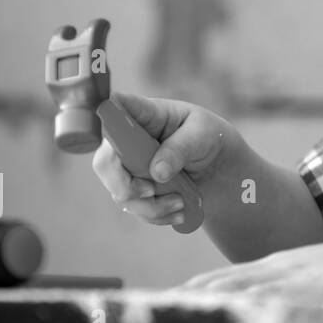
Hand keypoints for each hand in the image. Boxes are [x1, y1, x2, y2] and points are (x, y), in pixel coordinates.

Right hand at [92, 91, 238, 226]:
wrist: (218, 167)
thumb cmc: (208, 137)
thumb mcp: (202, 134)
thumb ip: (180, 148)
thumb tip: (156, 172)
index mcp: (143, 115)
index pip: (116, 107)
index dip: (106, 111)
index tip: (106, 111)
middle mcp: (127, 141)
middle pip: (104, 162)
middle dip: (124, 184)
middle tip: (150, 191)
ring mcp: (127, 167)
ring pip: (120, 193)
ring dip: (151, 205)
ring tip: (180, 202)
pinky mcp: (133, 190)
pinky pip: (135, 208)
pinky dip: (157, 215)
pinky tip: (179, 211)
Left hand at [177, 233, 322, 307]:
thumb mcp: (321, 274)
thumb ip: (296, 286)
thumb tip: (281, 306)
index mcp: (280, 265)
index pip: (224, 278)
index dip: (192, 289)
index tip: (166, 299)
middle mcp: (278, 271)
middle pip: (220, 284)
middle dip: (185, 296)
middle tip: (151, 307)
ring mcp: (290, 282)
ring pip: (234, 292)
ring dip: (201, 302)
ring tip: (167, 310)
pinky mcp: (304, 294)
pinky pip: (263, 303)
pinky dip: (237, 308)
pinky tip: (216, 315)